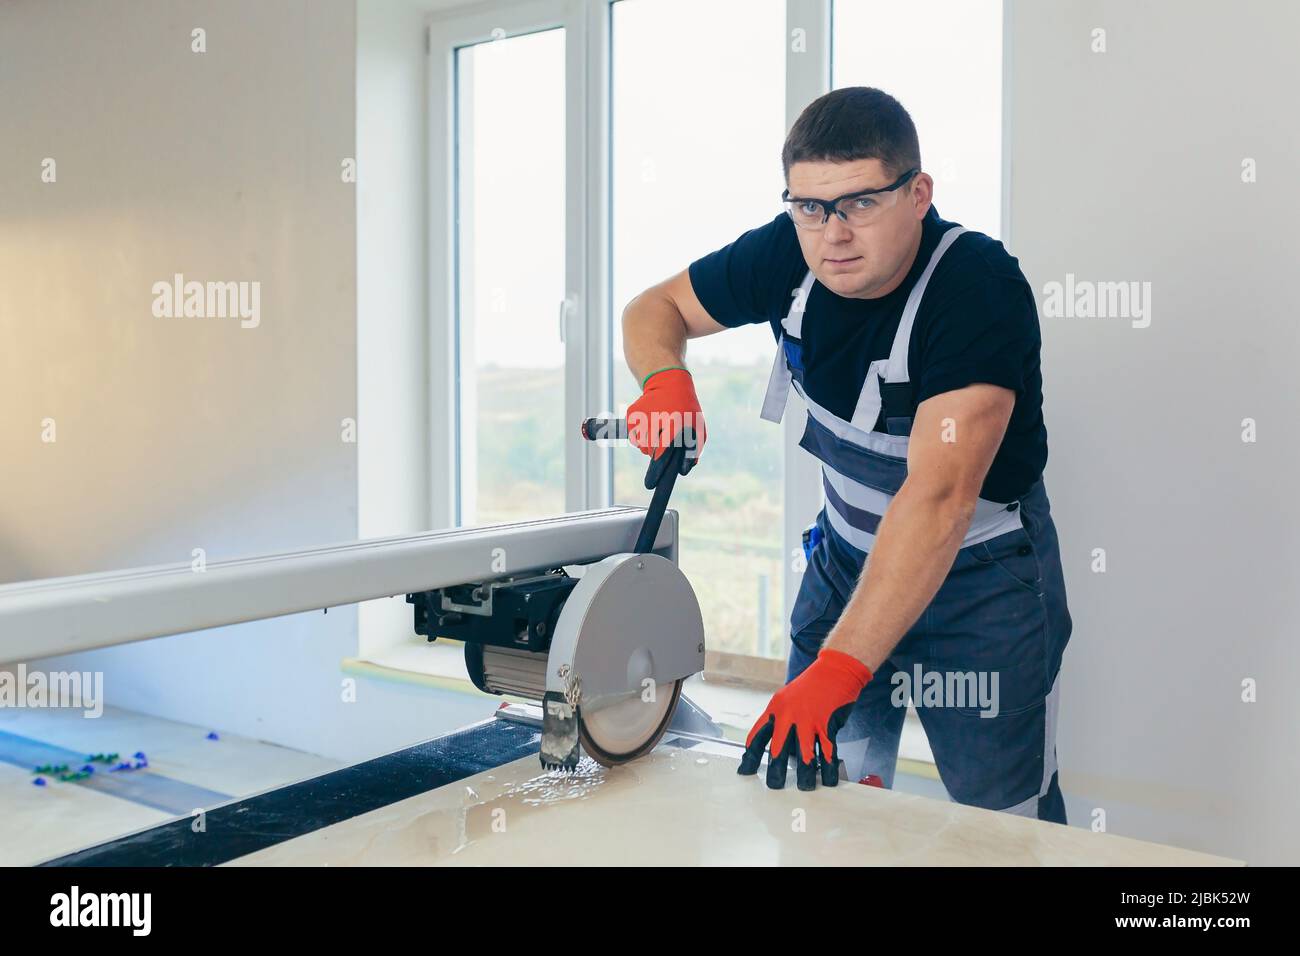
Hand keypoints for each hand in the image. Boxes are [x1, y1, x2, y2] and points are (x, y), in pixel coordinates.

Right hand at [626, 367, 706, 468]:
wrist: (668, 383)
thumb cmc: (686, 408)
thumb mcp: (697, 425)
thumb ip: (695, 448)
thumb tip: (684, 469)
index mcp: (672, 424)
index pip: (661, 450)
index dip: (659, 461)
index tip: (656, 471)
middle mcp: (654, 420)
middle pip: (648, 449)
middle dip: (654, 452)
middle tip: (661, 445)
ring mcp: (640, 416)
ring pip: (639, 443)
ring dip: (647, 445)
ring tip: (657, 434)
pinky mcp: (631, 414)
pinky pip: (633, 435)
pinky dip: (639, 435)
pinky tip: (649, 427)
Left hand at [738, 648, 872, 790]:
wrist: (834, 671)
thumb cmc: (812, 686)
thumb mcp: (788, 698)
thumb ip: (782, 720)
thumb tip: (781, 746)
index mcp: (775, 709)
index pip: (757, 736)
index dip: (750, 756)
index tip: (745, 770)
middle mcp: (789, 716)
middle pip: (777, 750)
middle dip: (775, 772)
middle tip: (774, 786)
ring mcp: (808, 721)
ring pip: (804, 756)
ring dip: (805, 776)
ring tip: (804, 787)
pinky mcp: (827, 726)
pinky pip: (827, 753)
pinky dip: (828, 769)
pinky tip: (828, 779)